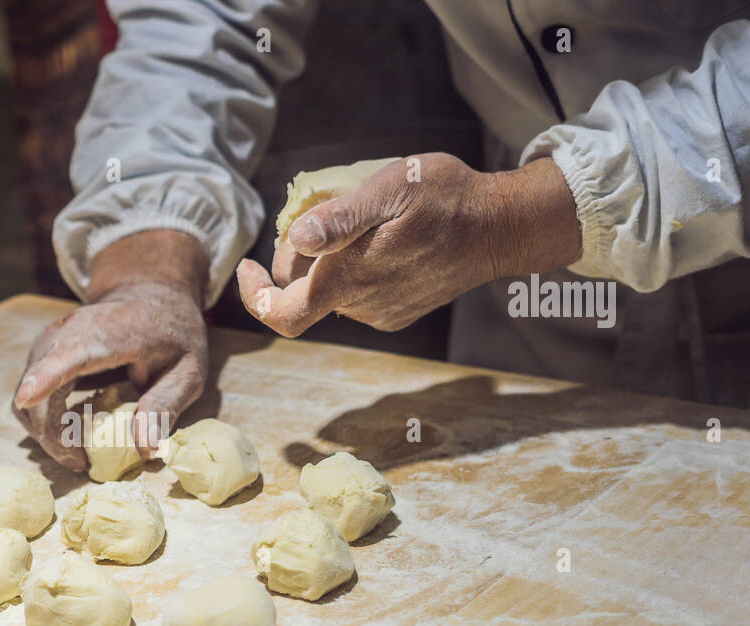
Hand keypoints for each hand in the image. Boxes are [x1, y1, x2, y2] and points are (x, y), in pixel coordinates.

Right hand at [13, 231, 209, 469]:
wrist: (148, 298)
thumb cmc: (171, 336)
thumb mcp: (188, 373)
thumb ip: (165, 407)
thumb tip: (145, 449)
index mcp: (111, 331)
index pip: (73, 352)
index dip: (48, 375)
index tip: (27, 397)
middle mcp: (69, 331)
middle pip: (40, 384)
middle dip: (53, 432)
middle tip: (81, 462)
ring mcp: (49, 342)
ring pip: (26, 395)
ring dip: (45, 432)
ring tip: (77, 453)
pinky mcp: (39, 355)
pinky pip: (27, 396)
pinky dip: (41, 421)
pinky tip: (68, 433)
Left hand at [237, 154, 581, 335]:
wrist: (501, 228)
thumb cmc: (446, 198)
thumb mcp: (391, 188)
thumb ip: (341, 219)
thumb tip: (296, 239)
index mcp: (348, 280)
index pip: (281, 313)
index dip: (255, 294)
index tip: (249, 264)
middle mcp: (360, 306)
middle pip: (303, 291)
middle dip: (298, 257)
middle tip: (321, 212)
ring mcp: (380, 313)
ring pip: (330, 290)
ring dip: (329, 260)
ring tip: (360, 220)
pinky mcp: (397, 311)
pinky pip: (357, 293)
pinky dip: (354, 268)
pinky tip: (380, 239)